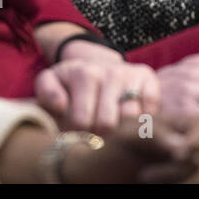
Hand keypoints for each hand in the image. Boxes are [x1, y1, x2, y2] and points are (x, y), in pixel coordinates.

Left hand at [34, 46, 160, 132]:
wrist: (96, 62)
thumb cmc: (71, 82)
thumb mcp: (51, 81)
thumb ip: (47, 92)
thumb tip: (61, 106)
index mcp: (84, 73)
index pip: (82, 121)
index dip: (78, 135)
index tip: (77, 133)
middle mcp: (110, 71)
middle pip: (108, 124)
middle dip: (100, 135)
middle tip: (95, 134)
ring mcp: (130, 75)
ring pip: (131, 118)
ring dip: (121, 131)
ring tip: (111, 129)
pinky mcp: (148, 78)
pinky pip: (151, 108)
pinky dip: (143, 120)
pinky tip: (130, 121)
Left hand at [64, 117, 198, 183]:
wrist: (93, 177)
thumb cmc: (107, 152)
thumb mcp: (128, 138)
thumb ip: (157, 136)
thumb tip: (185, 148)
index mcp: (172, 125)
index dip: (196, 141)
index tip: (178, 154)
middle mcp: (181, 145)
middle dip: (176, 170)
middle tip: (144, 176)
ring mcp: (181, 167)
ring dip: (177, 182)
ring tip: (143, 180)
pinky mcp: (179, 182)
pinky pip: (193, 186)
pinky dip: (178, 187)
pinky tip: (151, 188)